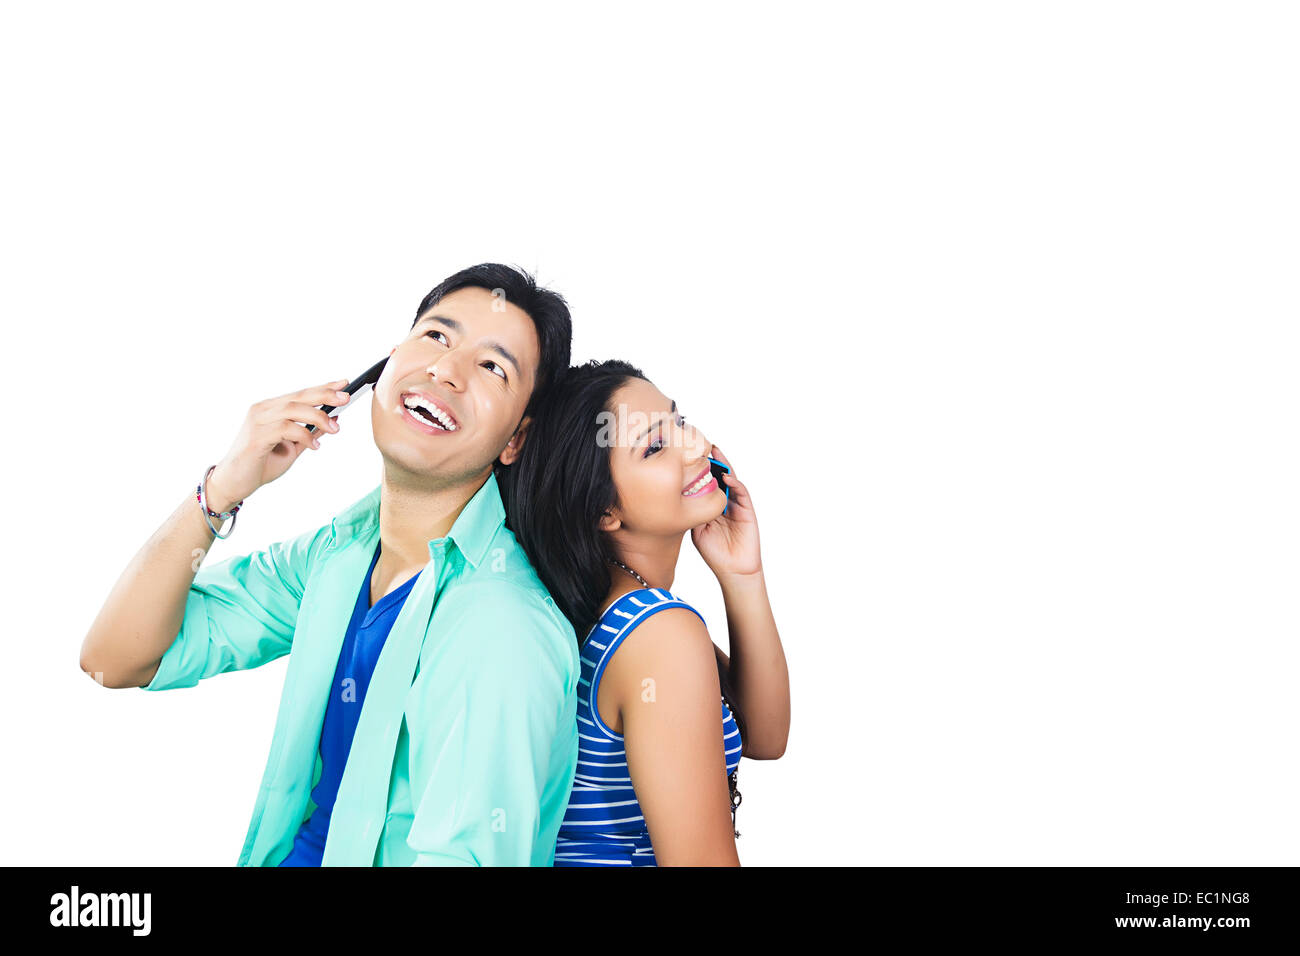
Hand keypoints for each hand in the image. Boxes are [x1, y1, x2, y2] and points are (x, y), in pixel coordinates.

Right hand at [206, 378, 350, 509]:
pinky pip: (285, 428)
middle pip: (299, 397)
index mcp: (271, 409)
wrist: (234, 483)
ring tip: (334, 429)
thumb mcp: (292, 448)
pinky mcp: (256, 436)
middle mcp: (263, 410)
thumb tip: (334, 421)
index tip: (344, 383)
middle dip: (324, 395)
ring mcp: (258, 421)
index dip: (323, 387)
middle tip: (345, 397)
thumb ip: (309, 434)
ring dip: (318, 417)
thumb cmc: (260, 464)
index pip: (301, 394)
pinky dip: (304, 435)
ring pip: (293, 409)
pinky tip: (315, 446)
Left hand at [689, 445, 761, 579]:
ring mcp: (737, 506)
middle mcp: (726, 503)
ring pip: (731, 480)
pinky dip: (735, 484)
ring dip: (724, 466)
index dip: (700, 471)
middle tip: (704, 445)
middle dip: (713, 461)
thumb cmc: (715, 553)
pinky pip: (742, 494)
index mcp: (713, 506)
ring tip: (715, 452)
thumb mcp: (697, 531)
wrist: (733, 570)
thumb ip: (693, 514)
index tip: (689, 457)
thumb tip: (680, 498)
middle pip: (719, 477)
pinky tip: (727, 477)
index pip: (707, 484)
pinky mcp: (747, 511)